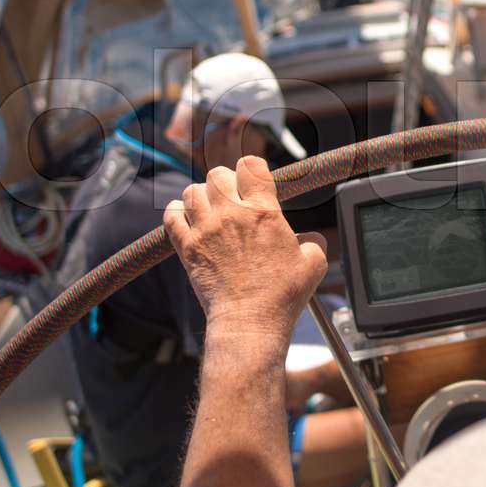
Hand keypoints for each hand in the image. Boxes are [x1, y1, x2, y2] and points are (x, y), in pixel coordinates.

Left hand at [165, 156, 327, 353]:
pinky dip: (176, 213)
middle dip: (225, 182)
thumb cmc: (282, 296)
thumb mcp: (314, 264)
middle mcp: (232, 214)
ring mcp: (206, 230)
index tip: (253, 180)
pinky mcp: (187, 248)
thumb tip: (308, 240)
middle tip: (231, 198)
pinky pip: (171, 216)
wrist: (250, 321)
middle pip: (217, 174)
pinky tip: (186, 220)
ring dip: (201, 196)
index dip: (252, 168)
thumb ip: (313, 242)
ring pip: (192, 191)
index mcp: (264, 212)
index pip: (250, 165)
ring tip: (209, 210)